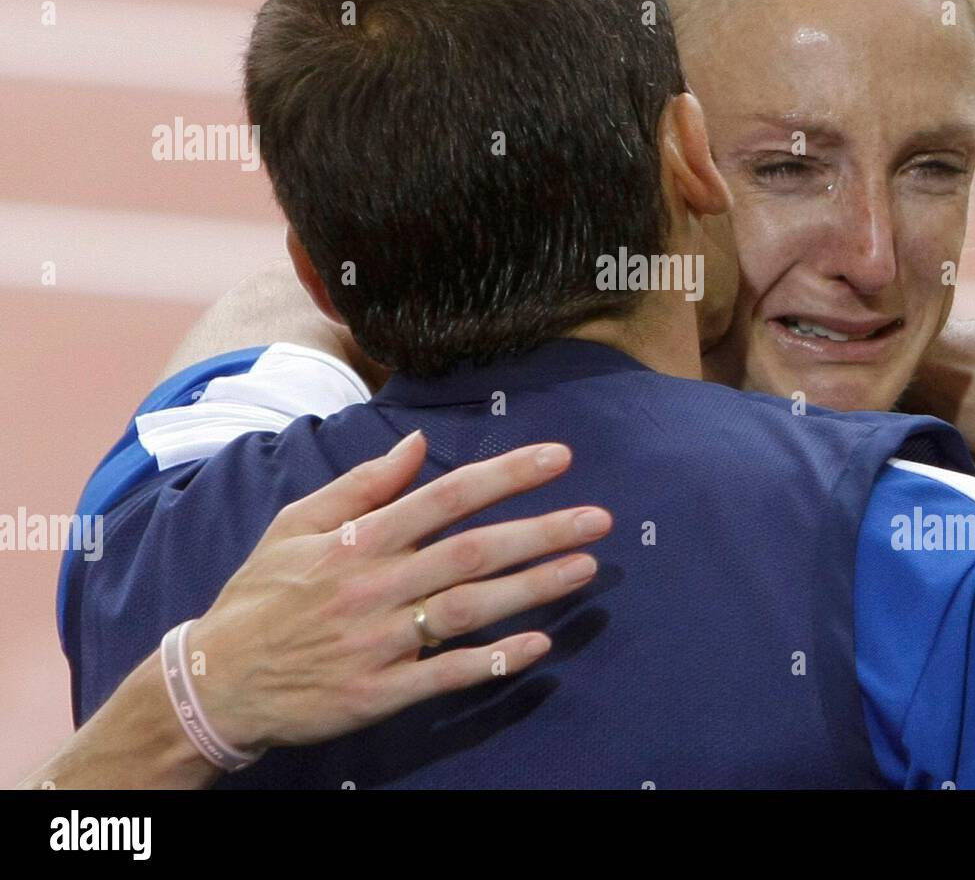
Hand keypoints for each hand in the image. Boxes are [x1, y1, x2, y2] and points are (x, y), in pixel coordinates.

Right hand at [186, 433, 609, 750]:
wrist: (215, 682)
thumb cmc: (262, 595)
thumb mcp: (296, 525)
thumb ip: (360, 484)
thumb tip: (416, 442)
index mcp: (359, 540)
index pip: (446, 496)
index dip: (506, 475)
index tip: (560, 458)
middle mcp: (376, 585)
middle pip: (472, 552)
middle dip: (541, 531)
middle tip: (600, 518)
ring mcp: (380, 641)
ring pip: (469, 608)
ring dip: (532, 588)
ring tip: (586, 569)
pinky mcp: (379, 692)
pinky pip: (447, 675)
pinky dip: (494, 660)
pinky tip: (539, 644)